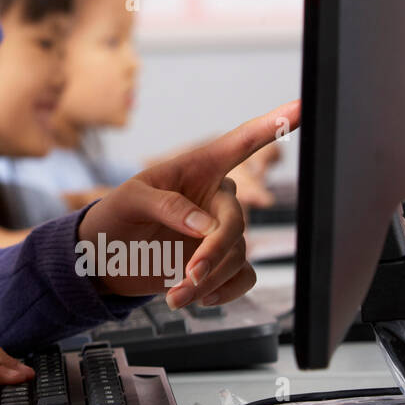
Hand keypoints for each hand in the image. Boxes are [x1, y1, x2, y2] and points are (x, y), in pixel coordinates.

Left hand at [77, 99, 300, 308]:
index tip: (300, 105)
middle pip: (236, 221)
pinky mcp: (218, 263)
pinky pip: (242, 277)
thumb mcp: (128, 200)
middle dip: (214, 251)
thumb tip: (205, 226)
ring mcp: (219, 232)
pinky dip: (223, 292)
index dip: (271, 125)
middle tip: (189, 274)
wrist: (103, 258)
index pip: (240, 143)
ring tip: (175, 294)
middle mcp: (214, 199)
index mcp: (197, 169)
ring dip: (208, 279)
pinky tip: (195, 299)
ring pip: (237, 256)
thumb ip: (165, 205)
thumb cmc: (114, 216)